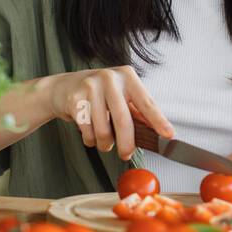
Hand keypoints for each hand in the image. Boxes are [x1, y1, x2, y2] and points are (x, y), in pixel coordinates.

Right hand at [45, 67, 173, 159]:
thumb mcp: (120, 95)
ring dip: (105, 144)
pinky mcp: (75, 99)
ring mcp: (90, 87)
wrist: (63, 87)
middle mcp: (110, 78)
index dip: (158, 121)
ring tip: (104, 141)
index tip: (168, 135)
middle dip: (127, 144)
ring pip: (103, 130)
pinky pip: (87, 131)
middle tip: (126, 154)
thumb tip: (157, 132)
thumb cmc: (99, 94)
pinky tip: (90, 132)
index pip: (146, 102)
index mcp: (127, 76)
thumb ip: (137, 111)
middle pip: (123, 120)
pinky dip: (90, 140)